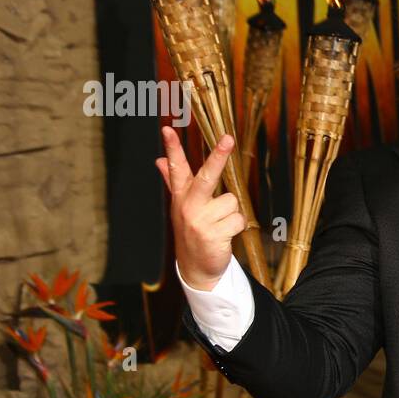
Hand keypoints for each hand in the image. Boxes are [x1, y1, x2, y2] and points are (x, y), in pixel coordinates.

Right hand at [155, 126, 243, 291]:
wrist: (196, 268)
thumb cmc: (193, 231)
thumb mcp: (181, 206)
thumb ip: (172, 181)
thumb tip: (160, 160)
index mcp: (182, 196)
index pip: (176, 168)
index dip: (172, 148)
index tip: (168, 129)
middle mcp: (189, 206)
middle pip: (206, 176)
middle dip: (218, 156)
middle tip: (228, 138)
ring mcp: (200, 221)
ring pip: (231, 202)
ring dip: (231, 214)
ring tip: (220, 225)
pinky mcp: (213, 235)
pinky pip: (238, 219)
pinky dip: (237, 227)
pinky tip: (224, 236)